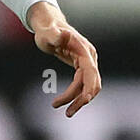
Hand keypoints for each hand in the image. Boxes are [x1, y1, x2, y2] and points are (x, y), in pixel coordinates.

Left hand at [27, 1, 100, 117]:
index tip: (83, 101)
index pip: (90, 72)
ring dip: (78, 100)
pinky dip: (76, 94)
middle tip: (68, 114)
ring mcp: (87, 62)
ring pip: (87, 85)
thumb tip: (60, 35)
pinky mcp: (81, 66)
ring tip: (66, 113)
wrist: (49, 24)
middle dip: (82, 99)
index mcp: (84, 50)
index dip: (88, 87)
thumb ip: (52, 34)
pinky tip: (64, 102)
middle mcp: (89, 57)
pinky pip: (82, 83)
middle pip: (92, 82)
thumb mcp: (46, 32)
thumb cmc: (46, 29)